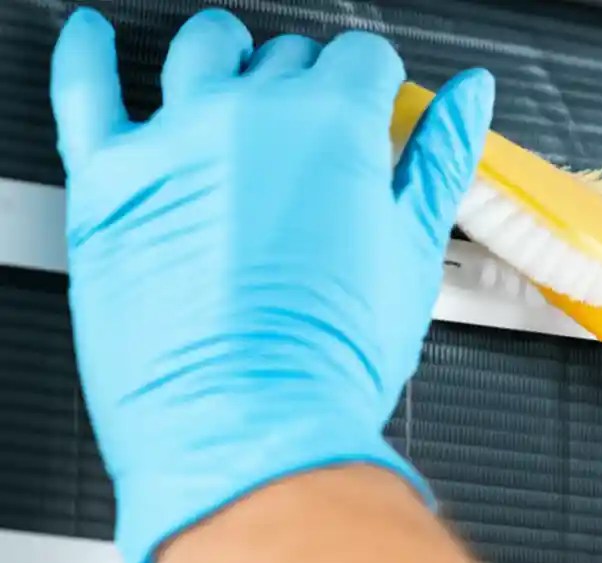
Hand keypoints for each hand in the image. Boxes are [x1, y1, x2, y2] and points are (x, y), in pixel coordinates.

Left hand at [51, 7, 493, 562]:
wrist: (250, 427)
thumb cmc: (329, 360)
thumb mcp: (414, 252)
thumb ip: (442, 157)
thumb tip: (468, 96)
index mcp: (335, 124)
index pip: (362, 59)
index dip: (374, 85)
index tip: (370, 110)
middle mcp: (252, 114)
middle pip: (287, 56)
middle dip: (308, 85)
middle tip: (313, 140)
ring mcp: (174, 140)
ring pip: (201, 51)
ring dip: (226, 57)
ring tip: (232, 87)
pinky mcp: (108, 178)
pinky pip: (84, 88)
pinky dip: (90, 56)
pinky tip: (100, 46)